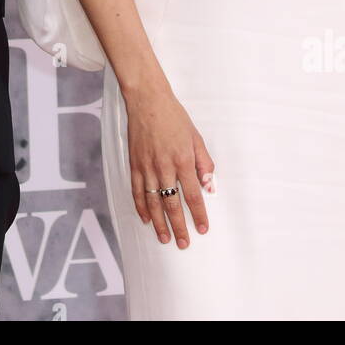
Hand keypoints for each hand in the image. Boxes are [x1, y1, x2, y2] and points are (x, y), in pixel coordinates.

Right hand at [123, 83, 214, 248]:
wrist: (147, 101)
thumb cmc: (174, 117)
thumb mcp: (196, 137)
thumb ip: (203, 163)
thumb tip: (209, 187)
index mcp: (183, 159)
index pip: (192, 194)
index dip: (198, 214)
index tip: (203, 229)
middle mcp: (164, 166)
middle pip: (172, 203)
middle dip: (179, 226)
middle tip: (183, 243)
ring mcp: (147, 166)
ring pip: (153, 201)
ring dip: (159, 222)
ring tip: (164, 238)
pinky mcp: (134, 164)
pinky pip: (137, 191)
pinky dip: (141, 207)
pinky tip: (145, 219)